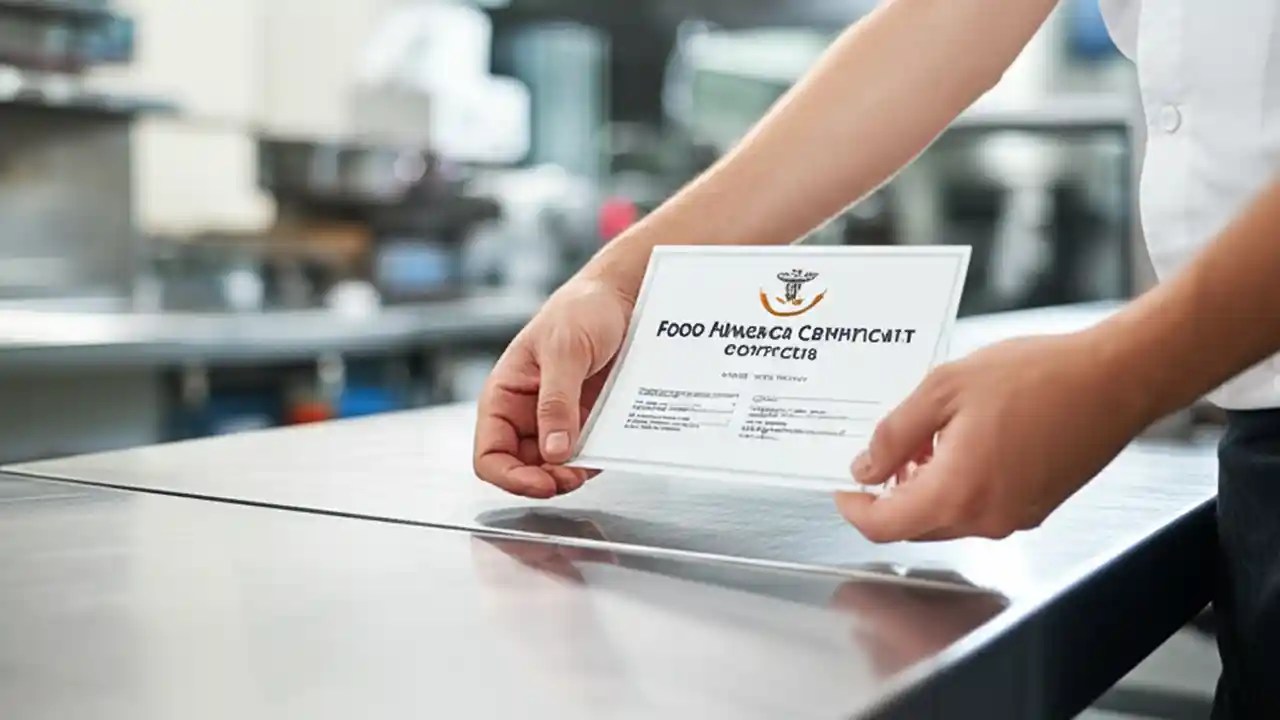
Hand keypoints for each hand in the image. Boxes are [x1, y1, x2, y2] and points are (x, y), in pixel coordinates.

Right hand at [473, 276, 632, 497]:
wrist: (620, 297)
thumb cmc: (581, 309)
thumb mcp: (565, 352)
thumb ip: (557, 402)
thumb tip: (553, 450)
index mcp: (504, 395)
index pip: (489, 453)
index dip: (511, 477)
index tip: (543, 483)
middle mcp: (525, 413)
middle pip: (521, 468)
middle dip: (545, 480)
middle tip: (573, 477)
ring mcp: (556, 419)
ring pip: (553, 467)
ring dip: (570, 474)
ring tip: (589, 466)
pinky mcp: (585, 420)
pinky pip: (583, 454)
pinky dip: (592, 461)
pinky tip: (604, 452)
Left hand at [837, 330, 1153, 541]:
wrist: (1115, 380)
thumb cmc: (1038, 377)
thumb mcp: (944, 389)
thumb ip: (895, 434)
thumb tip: (866, 467)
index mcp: (956, 493)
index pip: (885, 526)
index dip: (854, 510)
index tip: (841, 490)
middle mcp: (985, 519)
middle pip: (914, 525)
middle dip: (890, 494)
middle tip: (885, 451)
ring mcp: (1014, 518)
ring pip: (947, 517)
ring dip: (925, 488)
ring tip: (926, 438)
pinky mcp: (1035, 509)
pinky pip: (979, 509)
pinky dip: (958, 487)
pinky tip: (962, 444)